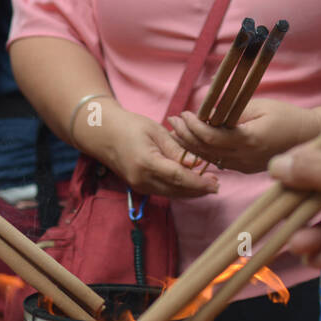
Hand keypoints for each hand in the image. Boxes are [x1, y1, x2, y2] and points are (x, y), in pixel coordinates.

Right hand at [75, 104, 218, 198]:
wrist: (103, 134)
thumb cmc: (130, 126)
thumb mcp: (156, 131)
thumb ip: (176, 149)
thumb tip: (196, 164)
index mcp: (146, 162)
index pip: (178, 177)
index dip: (198, 182)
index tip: (215, 182)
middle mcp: (142, 179)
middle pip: (177, 190)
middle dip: (198, 190)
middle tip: (216, 185)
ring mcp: (140, 186)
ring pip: (172, 194)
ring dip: (191, 192)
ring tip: (208, 185)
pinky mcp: (140, 187)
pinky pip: (164, 191)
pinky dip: (180, 189)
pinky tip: (191, 183)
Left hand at [169, 99, 320, 174]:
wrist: (309, 137)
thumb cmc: (287, 116)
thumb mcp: (259, 106)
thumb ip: (232, 109)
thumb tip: (206, 109)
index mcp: (249, 140)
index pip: (211, 137)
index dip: (194, 127)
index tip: (184, 114)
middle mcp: (245, 158)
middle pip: (206, 151)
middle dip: (186, 136)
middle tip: (173, 120)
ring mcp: (244, 167)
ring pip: (209, 159)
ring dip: (191, 145)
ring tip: (177, 130)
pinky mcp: (245, 169)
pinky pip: (219, 161)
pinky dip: (204, 151)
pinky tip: (193, 141)